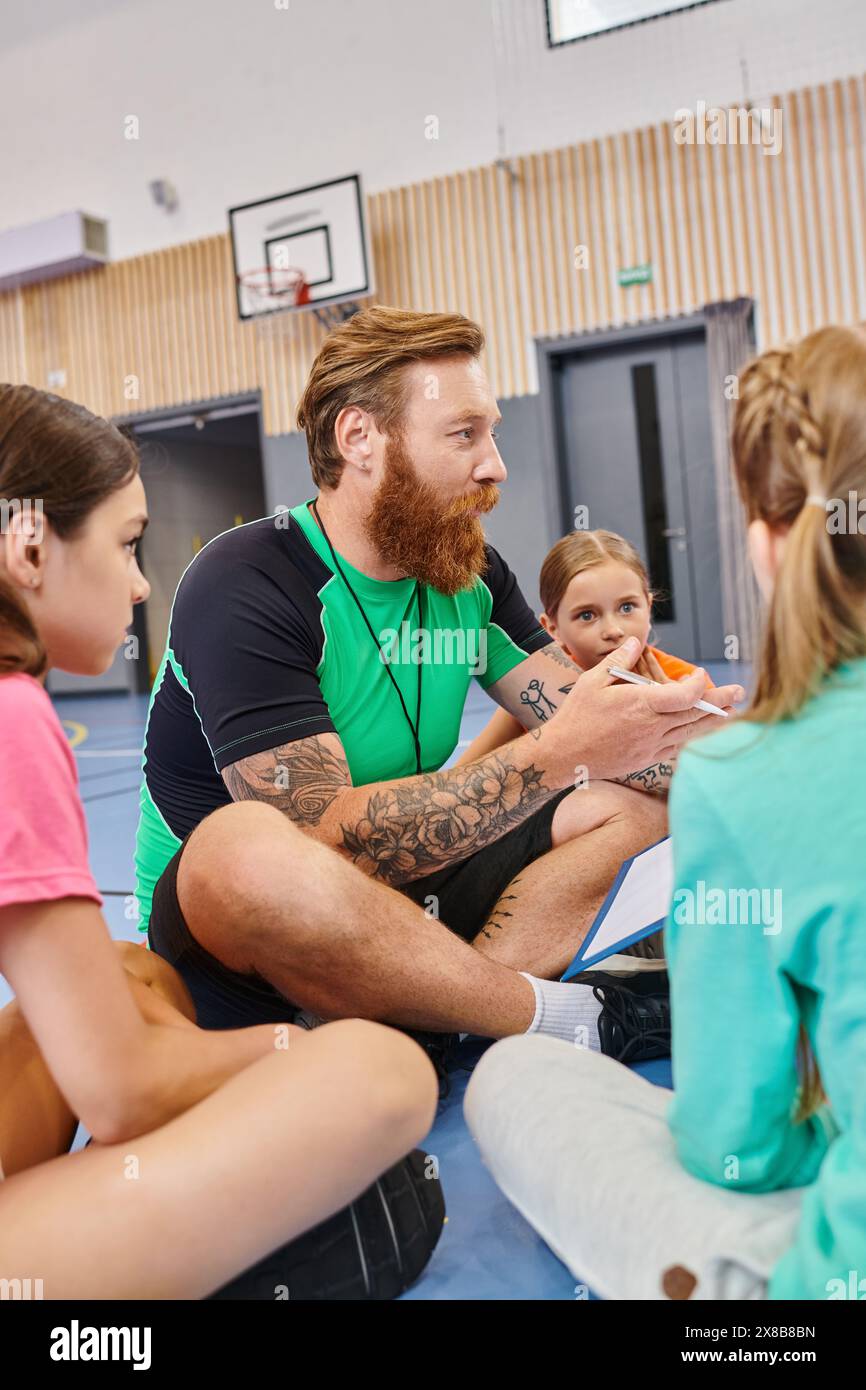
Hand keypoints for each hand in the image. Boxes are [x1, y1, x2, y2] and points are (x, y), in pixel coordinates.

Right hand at [538, 635, 744, 784]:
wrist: (564, 754)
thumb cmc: (577, 716)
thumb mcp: (593, 681)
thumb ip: (619, 660)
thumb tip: (635, 642)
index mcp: (642, 704)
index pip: (687, 695)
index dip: (700, 684)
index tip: (699, 675)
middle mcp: (652, 727)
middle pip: (697, 715)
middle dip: (721, 702)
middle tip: (739, 693)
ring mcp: (652, 746)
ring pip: (692, 733)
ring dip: (713, 722)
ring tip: (730, 713)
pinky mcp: (647, 759)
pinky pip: (678, 747)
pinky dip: (693, 738)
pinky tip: (699, 733)